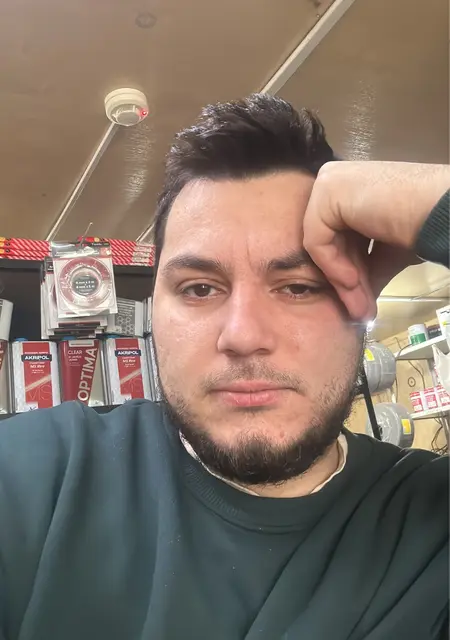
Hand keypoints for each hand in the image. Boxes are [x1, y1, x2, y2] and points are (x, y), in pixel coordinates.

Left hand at [303, 161, 449, 320]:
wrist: (441, 210)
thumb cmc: (422, 224)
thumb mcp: (387, 252)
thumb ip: (367, 269)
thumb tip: (359, 303)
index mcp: (348, 189)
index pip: (338, 238)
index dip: (351, 273)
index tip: (362, 304)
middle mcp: (334, 180)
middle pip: (331, 243)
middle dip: (348, 284)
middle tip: (360, 312)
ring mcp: (329, 183)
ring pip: (323, 246)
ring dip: (343, 282)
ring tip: (360, 308)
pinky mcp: (327, 191)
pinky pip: (316, 240)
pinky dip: (333, 265)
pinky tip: (353, 281)